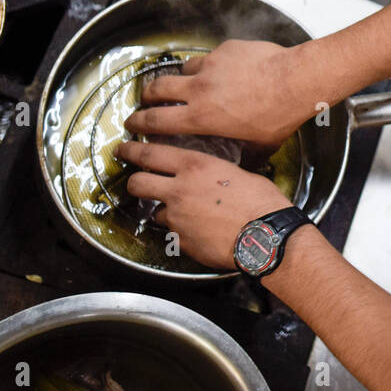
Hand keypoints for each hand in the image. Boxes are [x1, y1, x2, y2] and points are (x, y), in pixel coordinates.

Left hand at [116, 141, 293, 269]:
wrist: (265, 238)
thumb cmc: (261, 203)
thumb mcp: (239, 173)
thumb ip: (216, 173)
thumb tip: (215, 177)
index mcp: (195, 166)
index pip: (150, 153)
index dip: (132, 150)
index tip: (124, 149)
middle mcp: (179, 190)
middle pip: (138, 183)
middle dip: (134, 181)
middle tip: (137, 181)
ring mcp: (178, 218)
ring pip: (155, 211)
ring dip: (164, 210)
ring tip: (183, 212)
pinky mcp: (182, 241)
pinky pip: (174, 234)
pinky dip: (181, 231)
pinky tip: (199, 230)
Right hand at [125, 40, 311, 148]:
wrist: (296, 80)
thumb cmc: (280, 115)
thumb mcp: (260, 145)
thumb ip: (246, 154)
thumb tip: (246, 165)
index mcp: (201, 117)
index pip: (157, 120)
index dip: (139, 122)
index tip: (132, 123)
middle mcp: (199, 90)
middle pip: (157, 89)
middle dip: (147, 95)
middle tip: (147, 99)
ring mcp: (212, 66)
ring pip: (183, 70)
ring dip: (181, 78)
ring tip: (187, 83)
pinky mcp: (226, 50)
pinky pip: (211, 56)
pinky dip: (212, 64)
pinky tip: (226, 69)